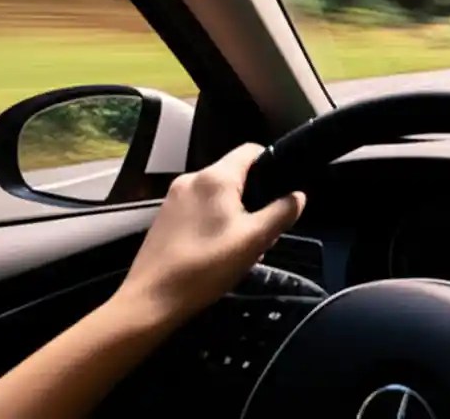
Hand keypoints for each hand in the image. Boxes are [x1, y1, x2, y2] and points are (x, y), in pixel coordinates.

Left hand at [109, 144, 305, 330]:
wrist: (152, 299)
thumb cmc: (206, 266)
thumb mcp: (254, 241)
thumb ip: (281, 213)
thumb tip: (298, 196)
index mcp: (215, 177)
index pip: (251, 150)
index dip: (272, 164)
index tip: (282, 192)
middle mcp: (192, 178)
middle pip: (234, 175)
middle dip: (254, 198)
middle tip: (263, 231)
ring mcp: (174, 197)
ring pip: (216, 194)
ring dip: (234, 213)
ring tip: (241, 246)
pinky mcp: (164, 216)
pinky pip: (199, 208)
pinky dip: (213, 221)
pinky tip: (216, 251)